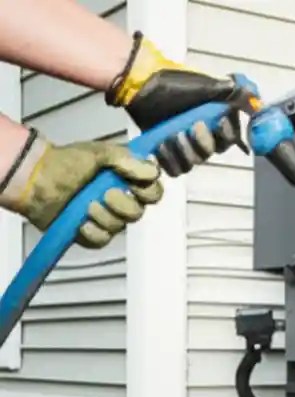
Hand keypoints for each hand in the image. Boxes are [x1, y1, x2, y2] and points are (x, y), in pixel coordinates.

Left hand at [0, 131, 162, 249]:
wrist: (35, 178)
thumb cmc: (67, 162)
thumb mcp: (99, 152)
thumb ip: (128, 159)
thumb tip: (153, 171)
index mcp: (127, 181)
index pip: (153, 193)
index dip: (149, 192)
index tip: (135, 185)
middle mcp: (120, 200)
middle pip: (138, 212)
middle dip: (123, 204)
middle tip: (105, 193)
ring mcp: (105, 218)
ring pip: (119, 226)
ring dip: (103, 216)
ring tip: (85, 205)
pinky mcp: (89, 233)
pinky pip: (102, 240)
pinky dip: (92, 232)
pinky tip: (80, 224)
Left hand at [106, 32, 254, 176]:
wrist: (141, 84)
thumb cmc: (174, 83)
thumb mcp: (208, 86)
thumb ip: (234, 93)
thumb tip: (256, 98)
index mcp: (217, 121)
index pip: (231, 140)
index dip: (226, 135)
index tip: (218, 122)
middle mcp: (203, 135)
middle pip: (212, 153)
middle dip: (202, 142)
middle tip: (189, 126)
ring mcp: (184, 145)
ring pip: (194, 163)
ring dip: (184, 151)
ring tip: (171, 135)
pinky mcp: (166, 151)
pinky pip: (174, 169)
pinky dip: (169, 161)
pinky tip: (161, 145)